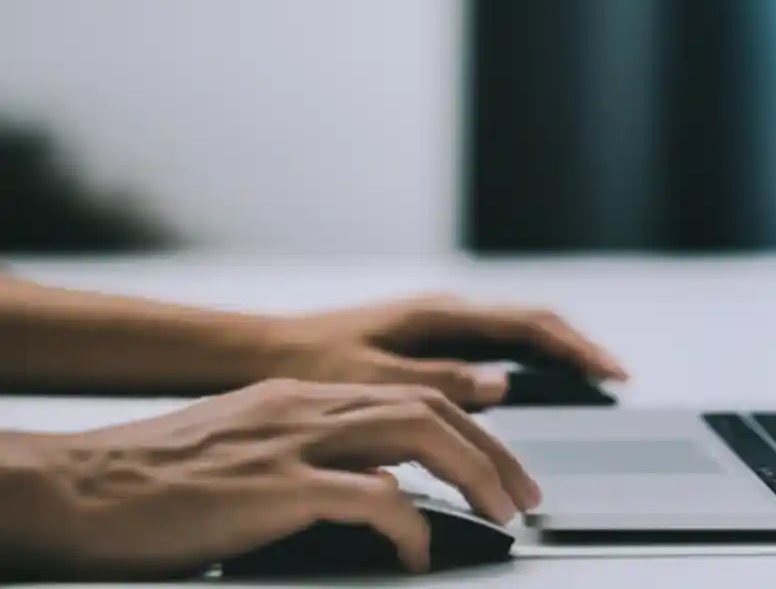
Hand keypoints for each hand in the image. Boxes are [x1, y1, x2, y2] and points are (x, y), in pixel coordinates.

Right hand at [0, 379, 538, 579]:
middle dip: (492, 451)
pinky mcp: (274, 486)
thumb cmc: (150, 482)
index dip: (470, 430)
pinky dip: (410, 523)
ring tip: (500, 516)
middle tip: (524, 496)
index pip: (412, 396)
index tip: (500, 468)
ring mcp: (292, 441)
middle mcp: (306, 406)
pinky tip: (418, 550)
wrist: (79, 488)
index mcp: (302, 397)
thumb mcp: (244, 451)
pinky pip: (371, 496)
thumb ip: (308, 455)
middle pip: (430, 408)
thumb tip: (371, 488)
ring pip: (416, 435)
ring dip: (472, 474)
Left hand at [266, 295, 628, 405]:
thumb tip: (502, 385)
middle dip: (578, 348)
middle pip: (531, 323)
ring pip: (514, 332)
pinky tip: (531, 384)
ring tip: (588, 380)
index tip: (612, 372)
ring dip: (554, 354)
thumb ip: (441, 381)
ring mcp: (437, 322)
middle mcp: (444, 311)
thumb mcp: (374, 381)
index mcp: (439, 314)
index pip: (528, 326)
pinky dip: (526, 360)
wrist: (263, 351)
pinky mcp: (427, 338)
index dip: (577, 349)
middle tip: (615, 378)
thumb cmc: (309, 364)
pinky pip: (492, 344)